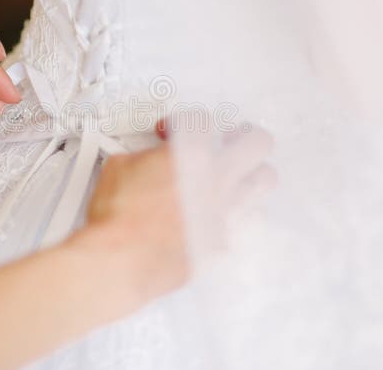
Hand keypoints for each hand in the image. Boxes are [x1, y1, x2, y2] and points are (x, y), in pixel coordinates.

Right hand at [80, 124, 275, 302]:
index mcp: (192, 154)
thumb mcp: (119, 166)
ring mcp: (226, 212)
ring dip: (250, 174)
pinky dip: (238, 212)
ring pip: (264, 182)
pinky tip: (220, 213)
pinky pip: (248, 221)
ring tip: (232, 175)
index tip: (168, 133)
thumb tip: (145, 160)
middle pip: (258, 143)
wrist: (119, 261)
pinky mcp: (223, 242)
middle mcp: (218, 180)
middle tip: (227, 142)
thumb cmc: (118, 218)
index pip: (203, 121)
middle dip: (243, 137)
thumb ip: (144, 155)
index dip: (181, 122)